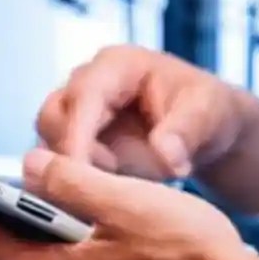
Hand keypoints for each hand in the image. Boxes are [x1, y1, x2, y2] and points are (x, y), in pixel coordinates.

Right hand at [36, 45, 247, 179]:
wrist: (208, 131)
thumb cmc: (208, 112)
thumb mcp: (208, 116)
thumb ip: (186, 133)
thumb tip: (166, 154)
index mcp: (119, 65)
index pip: (84, 96)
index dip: (77, 135)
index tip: (81, 173)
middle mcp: (90, 82)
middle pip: (53, 116)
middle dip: (73, 154)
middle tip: (112, 183)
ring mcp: (80, 111)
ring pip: (50, 142)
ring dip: (74, 170)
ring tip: (119, 186)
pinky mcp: (79, 140)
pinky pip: (61, 162)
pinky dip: (77, 180)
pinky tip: (107, 195)